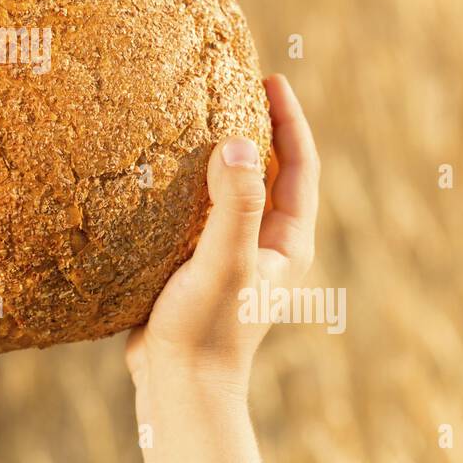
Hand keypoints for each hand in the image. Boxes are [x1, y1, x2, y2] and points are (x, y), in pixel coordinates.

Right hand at [125, 74, 319, 462]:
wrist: (177, 385)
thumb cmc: (207, 328)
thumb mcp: (224, 262)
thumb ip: (235, 205)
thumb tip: (240, 143)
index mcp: (286, 241)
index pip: (300, 165)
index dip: (289, 119)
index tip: (271, 77)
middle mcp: (266, 243)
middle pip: (273, 172)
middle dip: (259, 127)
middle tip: (233, 84)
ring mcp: (234, 253)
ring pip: (237, 190)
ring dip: (226, 153)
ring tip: (198, 114)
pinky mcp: (200, 263)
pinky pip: (203, 209)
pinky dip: (192, 181)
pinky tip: (161, 169)